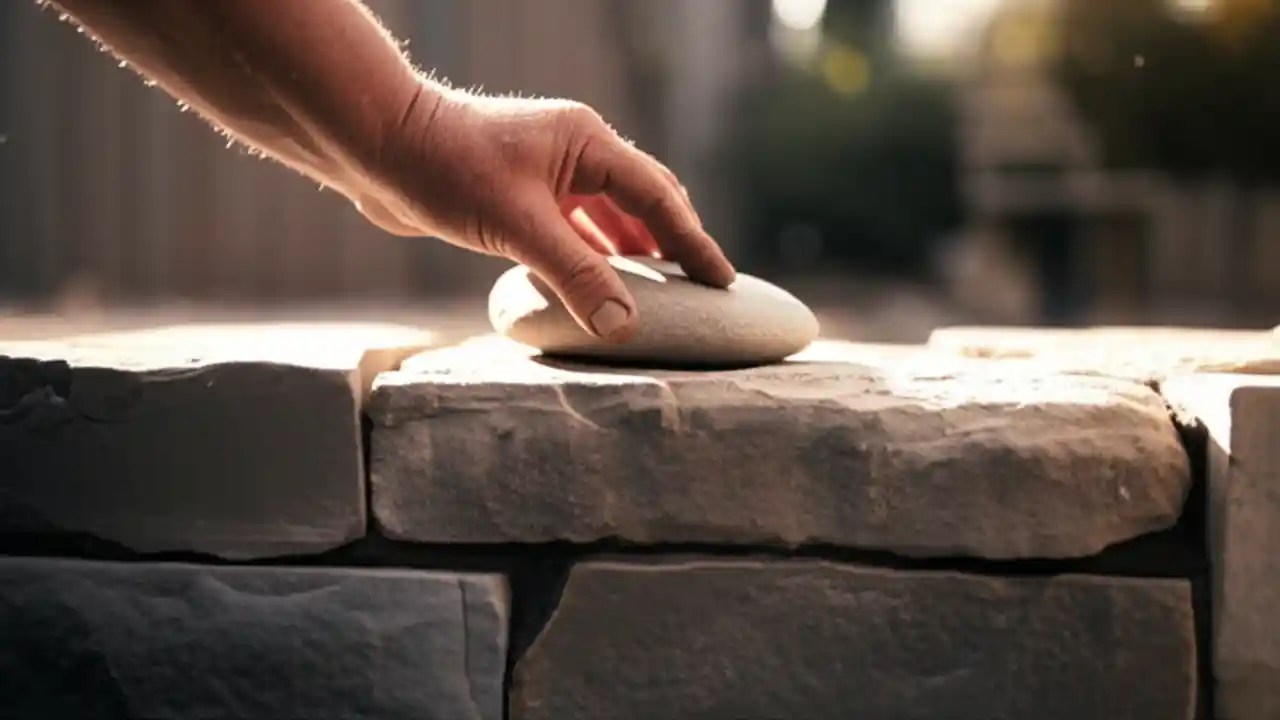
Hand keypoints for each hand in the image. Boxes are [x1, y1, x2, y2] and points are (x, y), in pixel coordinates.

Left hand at [352, 84, 735, 341]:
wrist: (376, 146)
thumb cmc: (444, 170)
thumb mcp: (518, 226)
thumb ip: (575, 275)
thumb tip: (624, 326)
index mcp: (588, 143)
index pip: (659, 197)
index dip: (694, 242)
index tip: (723, 282)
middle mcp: (575, 152)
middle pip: (643, 202)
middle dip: (673, 245)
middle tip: (700, 291)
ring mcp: (548, 173)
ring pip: (608, 218)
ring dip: (633, 256)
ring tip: (659, 298)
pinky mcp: (520, 194)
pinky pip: (574, 229)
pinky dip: (593, 258)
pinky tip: (598, 287)